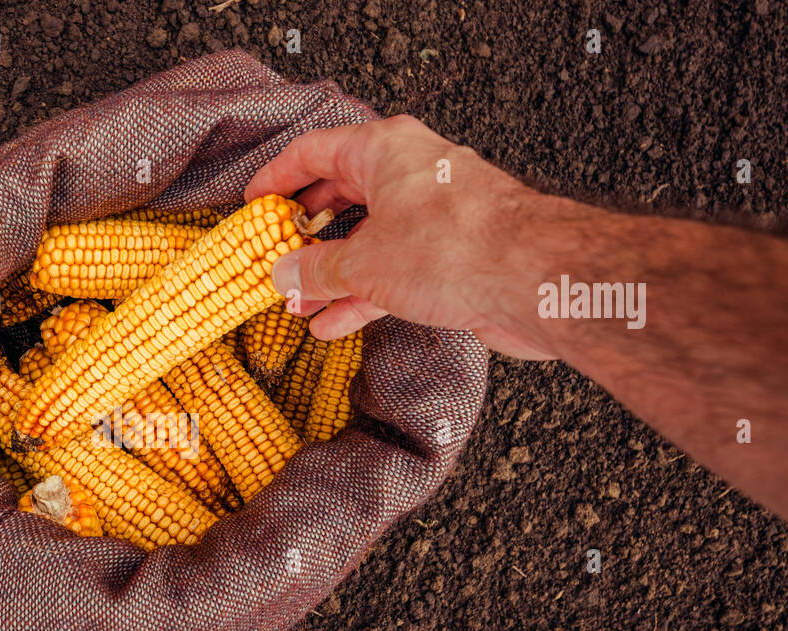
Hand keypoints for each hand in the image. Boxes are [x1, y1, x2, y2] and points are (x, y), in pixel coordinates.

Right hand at [245, 115, 558, 359]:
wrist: (533, 280)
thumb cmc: (458, 247)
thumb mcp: (363, 263)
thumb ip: (316, 270)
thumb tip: (284, 274)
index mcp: (384, 150)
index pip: (313, 152)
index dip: (276, 178)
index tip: (254, 203)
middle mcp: (410, 174)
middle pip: (340, 197)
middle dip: (304, 235)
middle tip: (275, 256)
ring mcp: (432, 215)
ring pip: (366, 240)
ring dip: (330, 274)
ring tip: (298, 301)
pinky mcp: (451, 255)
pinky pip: (392, 271)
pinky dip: (362, 295)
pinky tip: (334, 323)